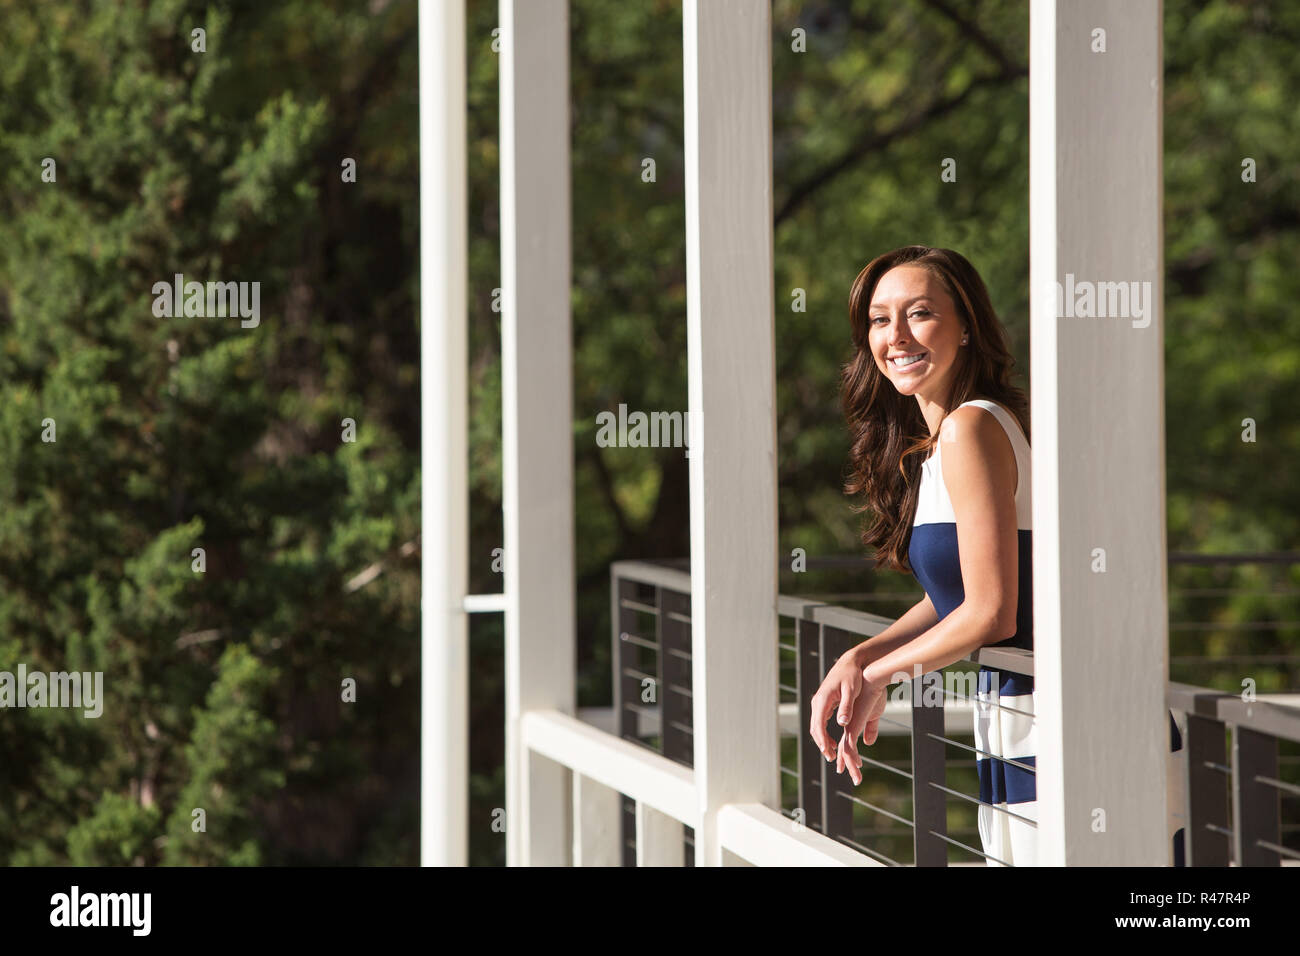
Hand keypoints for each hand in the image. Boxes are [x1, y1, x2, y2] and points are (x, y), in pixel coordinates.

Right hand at [808, 650, 867, 764]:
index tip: (829, 754)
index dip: (823, 741)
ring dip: (822, 740)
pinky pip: (821, 721)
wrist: (850, 662)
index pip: (818, 725)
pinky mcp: (824, 703)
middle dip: (821, 744)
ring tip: (832, 754)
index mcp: (823, 700)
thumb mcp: (852, 690)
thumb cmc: (852, 675)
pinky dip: (824, 733)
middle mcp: (818, 702)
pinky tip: (834, 741)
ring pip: (816, 726)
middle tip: (831, 759)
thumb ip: (847, 707)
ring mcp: (820, 702)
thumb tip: (842, 724)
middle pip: (814, 728)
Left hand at [837, 675, 886, 785]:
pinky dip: (853, 758)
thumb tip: (868, 742)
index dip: (846, 755)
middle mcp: (846, 725)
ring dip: (851, 766)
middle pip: (843, 749)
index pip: (845, 742)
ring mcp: (848, 726)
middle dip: (846, 764)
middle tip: (850, 776)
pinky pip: (850, 747)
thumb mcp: (874, 714)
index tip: (847, 765)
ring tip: (857, 779)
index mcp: (849, 722)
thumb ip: (870, 728)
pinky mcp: (852, 726)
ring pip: (845, 752)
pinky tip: (858, 766)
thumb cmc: (874, 694)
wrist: (871, 680)